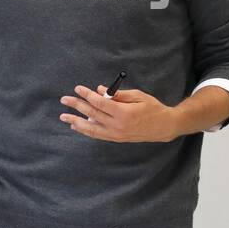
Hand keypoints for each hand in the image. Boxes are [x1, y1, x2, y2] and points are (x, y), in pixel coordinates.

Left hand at [59, 85, 176, 141]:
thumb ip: (117, 94)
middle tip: (64, 100)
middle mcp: (118, 125)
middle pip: (92, 114)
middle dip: (77, 106)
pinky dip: (86, 130)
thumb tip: (98, 90)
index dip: (87, 95)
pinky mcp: (116, 139)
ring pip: (91, 128)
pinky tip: (77, 126)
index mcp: (124, 112)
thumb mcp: (138, 96)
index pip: (100, 103)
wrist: (164, 126)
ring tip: (64, 117)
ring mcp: (116, 134)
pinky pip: (97, 135)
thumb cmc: (152, 108)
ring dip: (76, 122)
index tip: (78, 89)